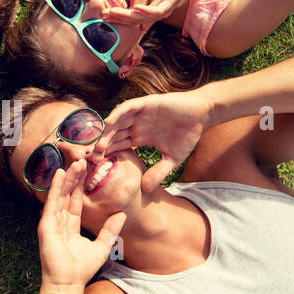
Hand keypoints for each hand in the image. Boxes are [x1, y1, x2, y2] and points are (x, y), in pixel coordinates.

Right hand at [36, 161, 125, 289]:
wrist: (68, 283)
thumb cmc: (81, 269)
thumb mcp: (102, 246)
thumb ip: (110, 229)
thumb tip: (121, 214)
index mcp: (71, 225)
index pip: (76, 200)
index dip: (82, 185)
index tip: (89, 171)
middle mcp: (60, 221)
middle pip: (68, 194)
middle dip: (75, 177)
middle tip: (83, 159)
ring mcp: (51, 222)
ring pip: (60, 195)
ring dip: (67, 178)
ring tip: (76, 162)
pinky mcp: (46, 225)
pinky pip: (51, 202)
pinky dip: (55, 188)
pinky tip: (59, 174)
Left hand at [96, 91, 215, 192]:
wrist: (202, 114)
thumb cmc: (187, 134)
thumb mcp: (172, 159)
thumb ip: (158, 173)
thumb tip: (145, 190)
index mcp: (139, 137)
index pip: (118, 147)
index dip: (107, 156)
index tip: (96, 168)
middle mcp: (135, 125)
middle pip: (113, 136)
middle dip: (102, 147)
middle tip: (91, 160)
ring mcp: (139, 114)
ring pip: (117, 123)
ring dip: (106, 133)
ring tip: (97, 146)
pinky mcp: (145, 104)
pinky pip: (127, 108)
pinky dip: (117, 114)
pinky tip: (109, 122)